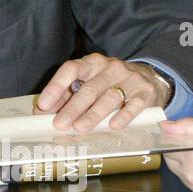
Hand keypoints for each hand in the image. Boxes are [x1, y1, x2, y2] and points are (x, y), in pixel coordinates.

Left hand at [34, 53, 167, 132]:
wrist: (150, 78)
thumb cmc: (111, 83)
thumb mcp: (89, 83)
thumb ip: (66, 96)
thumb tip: (42, 112)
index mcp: (91, 63)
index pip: (71, 69)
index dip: (55, 86)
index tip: (43, 105)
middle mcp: (109, 68)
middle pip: (89, 88)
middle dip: (72, 108)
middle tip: (60, 124)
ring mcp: (129, 79)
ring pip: (108, 98)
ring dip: (93, 114)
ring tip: (80, 128)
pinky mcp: (145, 92)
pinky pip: (134, 104)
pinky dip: (123, 116)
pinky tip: (114, 125)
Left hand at [161, 119, 192, 191]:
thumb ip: (186, 126)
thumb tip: (165, 125)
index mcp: (191, 157)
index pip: (165, 145)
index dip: (172, 136)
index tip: (179, 132)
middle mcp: (191, 175)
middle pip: (169, 158)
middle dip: (177, 148)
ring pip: (178, 170)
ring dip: (184, 160)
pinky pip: (190, 179)